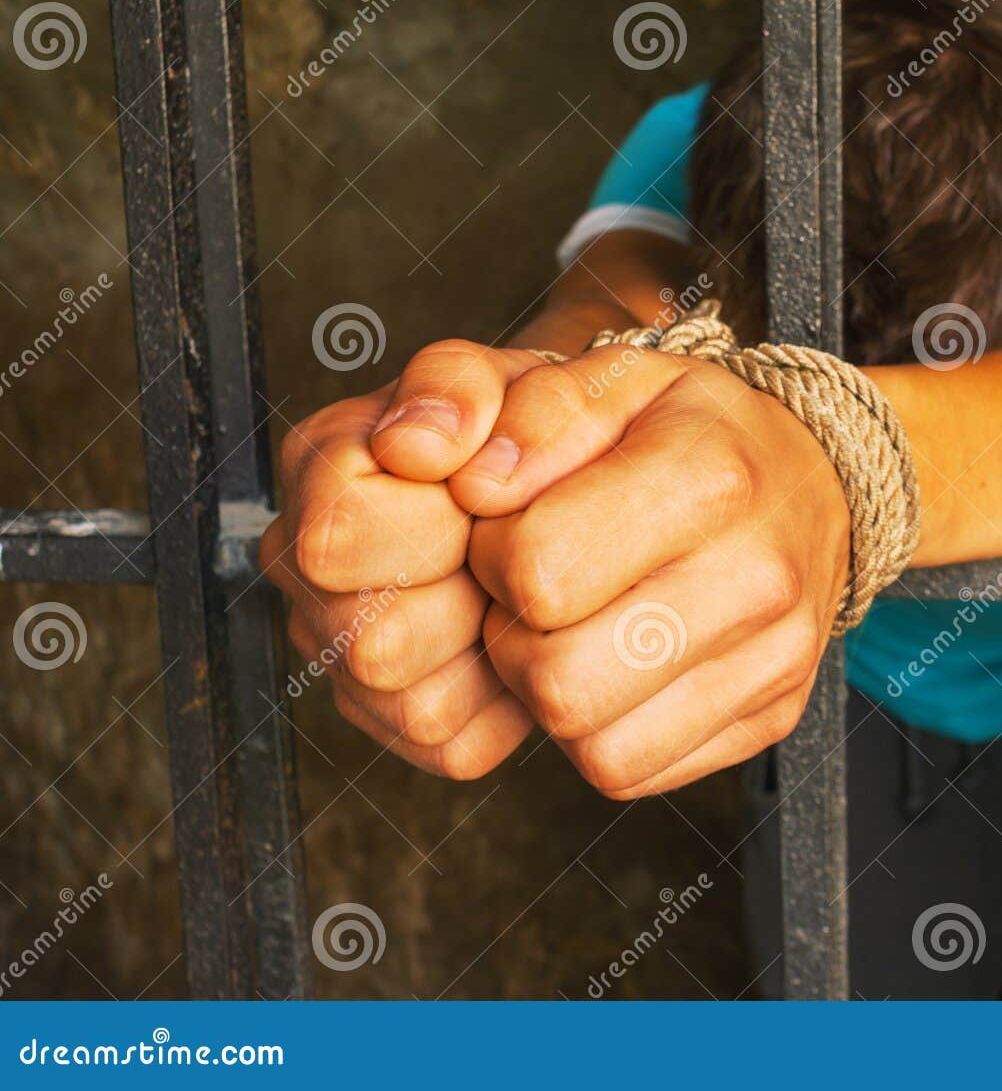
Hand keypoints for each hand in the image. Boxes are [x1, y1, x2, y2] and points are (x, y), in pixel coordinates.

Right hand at [259, 382, 531, 779]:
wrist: (571, 480)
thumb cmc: (528, 429)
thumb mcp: (506, 379)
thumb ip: (456, 388)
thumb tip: (415, 447)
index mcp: (319, 475)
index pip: (339, 537)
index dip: (433, 524)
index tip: (478, 495)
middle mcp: (308, 574)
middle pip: (372, 645)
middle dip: (465, 598)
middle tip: (501, 555)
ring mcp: (342, 655)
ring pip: (414, 706)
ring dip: (487, 653)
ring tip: (509, 594)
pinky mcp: (399, 724)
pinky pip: (455, 744)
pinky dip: (504, 703)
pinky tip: (513, 640)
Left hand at [372, 337, 851, 798]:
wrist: (816, 479)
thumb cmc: (690, 428)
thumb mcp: (610, 378)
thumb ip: (524, 409)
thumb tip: (468, 483)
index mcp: (710, 474)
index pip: (538, 572)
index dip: (495, 555)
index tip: (516, 527)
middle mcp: (758, 576)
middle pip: (559, 682)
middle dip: (515, 641)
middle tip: (534, 594)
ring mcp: (776, 658)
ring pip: (595, 749)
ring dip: (552, 698)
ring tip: (571, 630)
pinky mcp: (773, 717)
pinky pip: (636, 773)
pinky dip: (599, 733)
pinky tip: (614, 666)